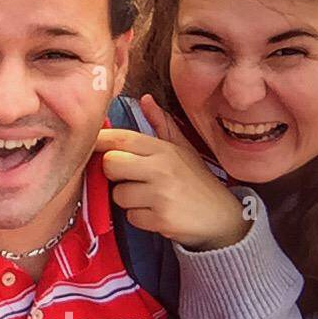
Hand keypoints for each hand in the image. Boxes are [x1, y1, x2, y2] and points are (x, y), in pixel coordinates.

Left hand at [95, 95, 250, 251]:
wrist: (223, 218)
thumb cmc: (196, 181)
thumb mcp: (182, 149)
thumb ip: (160, 124)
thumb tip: (145, 99)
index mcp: (164, 149)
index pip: (122, 138)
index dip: (101, 140)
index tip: (93, 144)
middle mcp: (162, 168)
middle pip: (110, 164)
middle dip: (113, 173)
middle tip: (130, 177)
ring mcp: (161, 194)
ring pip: (118, 194)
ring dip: (128, 200)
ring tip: (149, 198)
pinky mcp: (161, 219)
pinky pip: (131, 217)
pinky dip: (140, 218)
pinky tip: (157, 214)